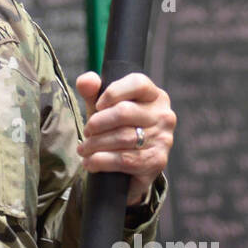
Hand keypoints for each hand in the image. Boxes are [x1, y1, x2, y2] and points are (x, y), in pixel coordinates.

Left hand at [74, 71, 175, 205]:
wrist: (130, 167)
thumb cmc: (115, 128)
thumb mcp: (103, 108)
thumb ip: (92, 91)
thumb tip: (85, 81)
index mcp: (155, 96)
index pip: (138, 83)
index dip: (113, 92)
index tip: (97, 105)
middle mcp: (164, 115)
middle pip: (124, 112)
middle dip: (97, 123)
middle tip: (86, 132)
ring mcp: (163, 139)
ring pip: (122, 137)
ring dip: (95, 144)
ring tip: (83, 149)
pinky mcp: (157, 161)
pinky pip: (125, 160)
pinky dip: (101, 161)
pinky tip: (90, 162)